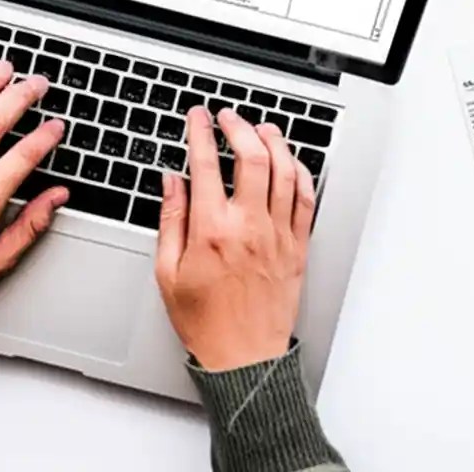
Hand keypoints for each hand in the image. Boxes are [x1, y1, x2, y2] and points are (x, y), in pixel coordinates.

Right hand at [156, 107, 315, 371]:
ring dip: (274, 142)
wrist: (244, 356)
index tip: (197, 118)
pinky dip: (300, 173)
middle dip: (239, 127)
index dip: (200, 132)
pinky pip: (306, 199)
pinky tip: (290, 163)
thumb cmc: (205, 321)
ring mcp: (278, 234)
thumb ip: (170, 220)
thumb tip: (171, 181)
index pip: (206, 164)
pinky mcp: (298, 246)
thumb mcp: (168, 272)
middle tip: (228, 117)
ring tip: (261, 129)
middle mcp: (249, 226)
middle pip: (252, 157)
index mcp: (212, 230)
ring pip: (284, 171)